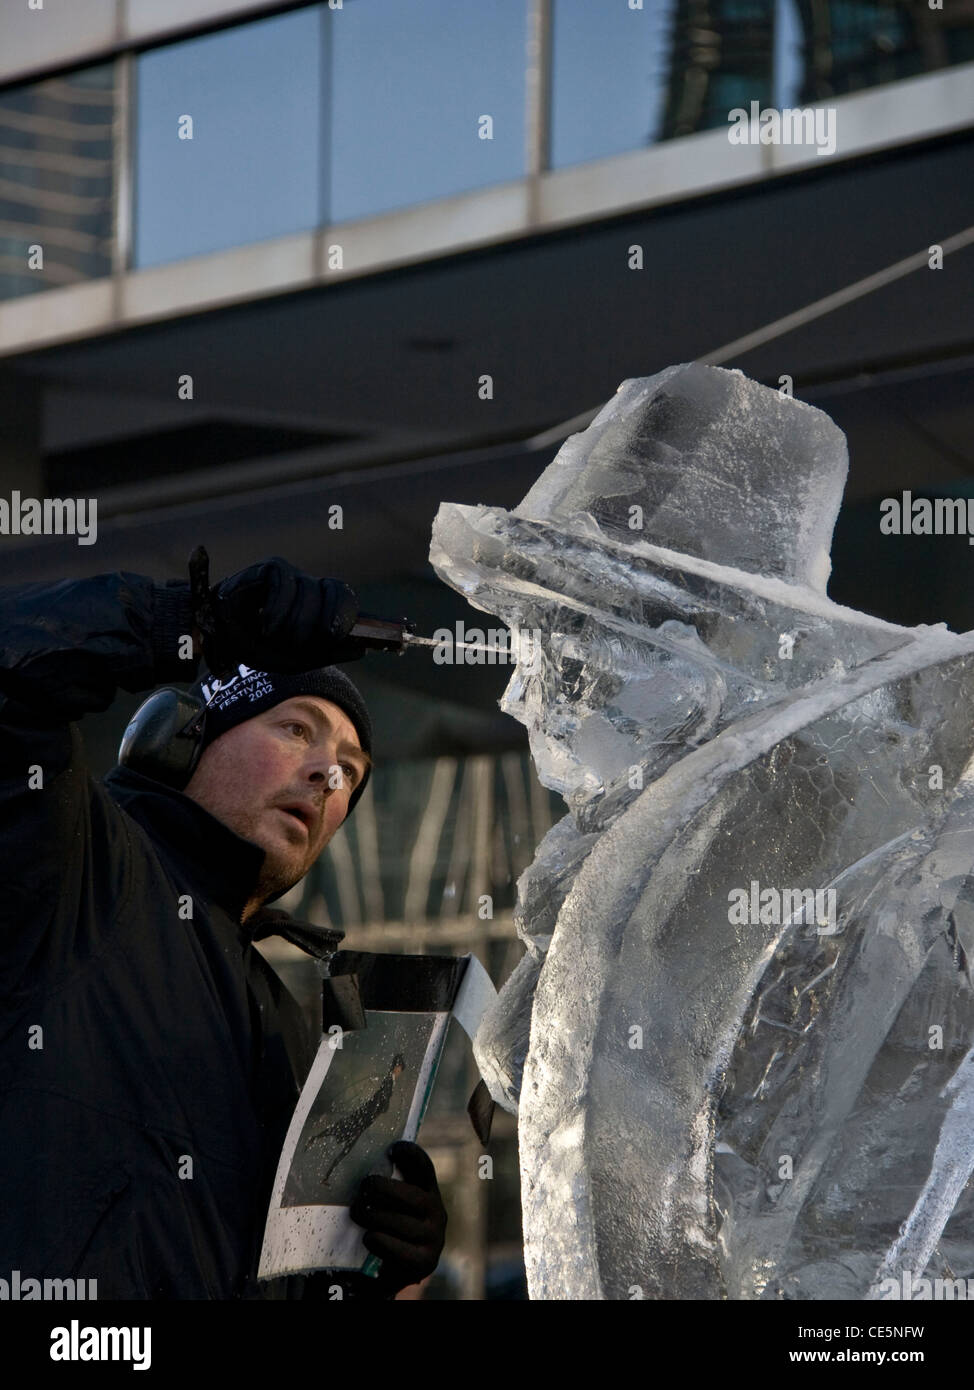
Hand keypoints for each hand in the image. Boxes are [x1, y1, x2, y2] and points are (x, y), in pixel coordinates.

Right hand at [204, 556, 364, 673]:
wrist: (221, 641)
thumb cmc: (261, 647)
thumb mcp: (299, 658)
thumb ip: (329, 652)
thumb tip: (361, 647)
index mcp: (320, 604)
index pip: (344, 598)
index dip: (343, 617)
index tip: (333, 637)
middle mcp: (308, 585)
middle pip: (334, 592)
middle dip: (320, 623)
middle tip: (300, 644)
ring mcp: (290, 575)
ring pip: (309, 591)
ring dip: (293, 623)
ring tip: (274, 638)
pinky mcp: (269, 569)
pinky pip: (284, 584)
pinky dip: (278, 610)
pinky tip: (266, 627)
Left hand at [349, 1141, 446, 1296]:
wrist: (394, 1275)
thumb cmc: (389, 1230)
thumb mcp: (392, 1205)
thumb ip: (387, 1187)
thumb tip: (359, 1162)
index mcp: (429, 1193)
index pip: (425, 1168)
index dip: (412, 1155)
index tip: (392, 1148)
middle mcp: (437, 1213)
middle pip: (411, 1196)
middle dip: (383, 1189)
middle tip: (363, 1189)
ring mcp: (434, 1238)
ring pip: (401, 1222)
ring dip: (374, 1216)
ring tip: (357, 1212)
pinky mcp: (425, 1262)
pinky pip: (398, 1248)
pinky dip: (380, 1241)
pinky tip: (369, 1237)